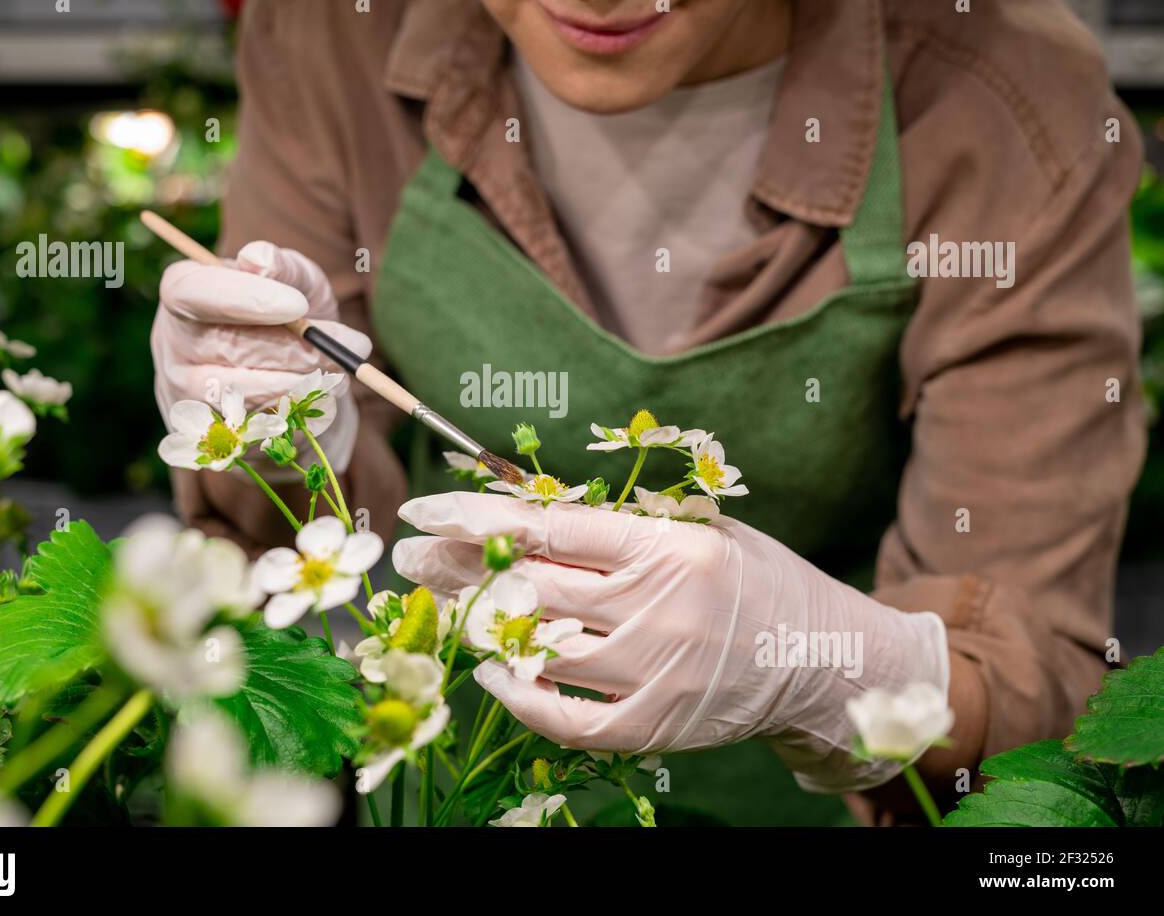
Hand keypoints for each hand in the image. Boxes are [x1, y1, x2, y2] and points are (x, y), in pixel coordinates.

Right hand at [152, 241, 369, 470]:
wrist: (295, 381)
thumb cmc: (291, 318)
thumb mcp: (297, 283)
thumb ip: (284, 266)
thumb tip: (260, 259)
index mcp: (182, 295)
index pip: (194, 293)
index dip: (245, 299)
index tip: (299, 306)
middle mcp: (172, 348)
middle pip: (229, 349)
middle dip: (298, 350)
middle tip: (352, 346)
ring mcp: (186, 399)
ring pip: (246, 396)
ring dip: (306, 385)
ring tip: (342, 372)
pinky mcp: (212, 440)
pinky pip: (261, 432)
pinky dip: (303, 416)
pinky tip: (324, 400)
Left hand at [393, 492, 948, 791]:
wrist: (824, 659)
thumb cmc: (756, 581)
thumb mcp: (700, 530)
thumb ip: (621, 529)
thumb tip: (523, 519)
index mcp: (669, 544)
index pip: (551, 523)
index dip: (477, 514)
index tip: (425, 509)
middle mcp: (661, 604)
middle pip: (533, 584)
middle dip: (458, 569)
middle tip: (409, 559)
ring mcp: (659, 670)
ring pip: (541, 648)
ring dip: (480, 627)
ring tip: (438, 607)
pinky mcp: (658, 724)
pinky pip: (569, 719)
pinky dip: (522, 698)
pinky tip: (491, 674)